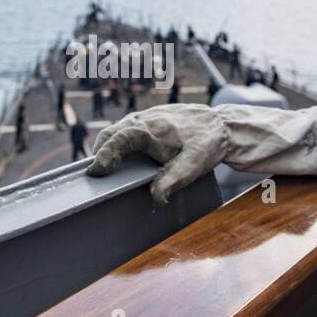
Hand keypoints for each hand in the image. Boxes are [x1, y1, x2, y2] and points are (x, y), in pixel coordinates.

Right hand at [86, 104, 228, 203]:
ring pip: (116, 130)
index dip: (104, 155)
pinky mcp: (148, 119)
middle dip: (100, 153)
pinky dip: (117, 142)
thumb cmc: (207, 143)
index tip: (95, 172)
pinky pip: (125, 128)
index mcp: (151, 129)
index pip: (118, 140)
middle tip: (95, 175)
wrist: (221, 125)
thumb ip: (173, 180)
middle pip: (110, 134)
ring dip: (107, 147)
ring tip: (105, 168)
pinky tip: (122, 156)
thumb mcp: (194, 164)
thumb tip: (156, 199)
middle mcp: (143, 119)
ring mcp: (144, 117)